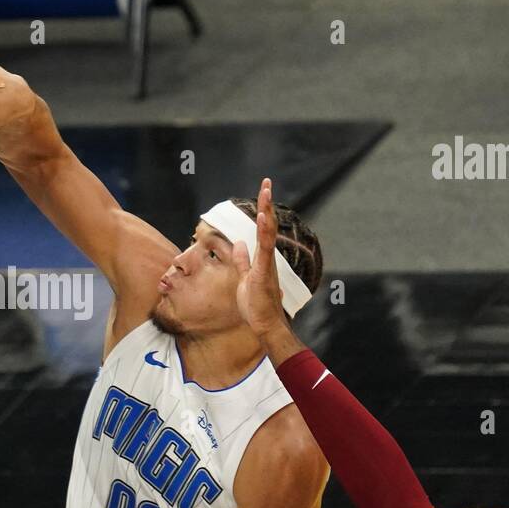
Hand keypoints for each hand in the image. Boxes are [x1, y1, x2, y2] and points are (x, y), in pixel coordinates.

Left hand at [232, 177, 289, 338]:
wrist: (266, 325)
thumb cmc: (257, 305)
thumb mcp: (245, 278)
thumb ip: (242, 260)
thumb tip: (239, 243)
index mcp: (263, 258)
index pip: (263, 229)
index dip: (263, 210)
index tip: (263, 191)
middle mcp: (268, 258)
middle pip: (268, 225)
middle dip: (267, 203)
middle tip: (266, 182)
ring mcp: (268, 265)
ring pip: (269, 233)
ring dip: (267, 211)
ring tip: (265, 192)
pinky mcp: (264, 273)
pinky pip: (265, 250)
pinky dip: (265, 232)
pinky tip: (264, 218)